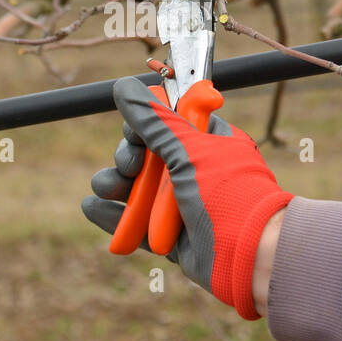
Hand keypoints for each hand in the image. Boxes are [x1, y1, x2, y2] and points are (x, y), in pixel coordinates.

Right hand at [81, 76, 293, 318]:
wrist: (249, 254)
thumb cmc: (227, 193)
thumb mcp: (188, 150)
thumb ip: (154, 121)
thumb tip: (124, 86)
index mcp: (208, 142)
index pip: (168, 122)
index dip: (145, 124)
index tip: (133, 131)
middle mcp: (195, 171)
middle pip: (146, 155)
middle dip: (128, 157)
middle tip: (130, 166)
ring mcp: (182, 205)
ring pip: (136, 189)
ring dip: (115, 185)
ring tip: (107, 190)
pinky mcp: (171, 237)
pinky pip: (135, 223)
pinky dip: (113, 215)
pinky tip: (92, 206)